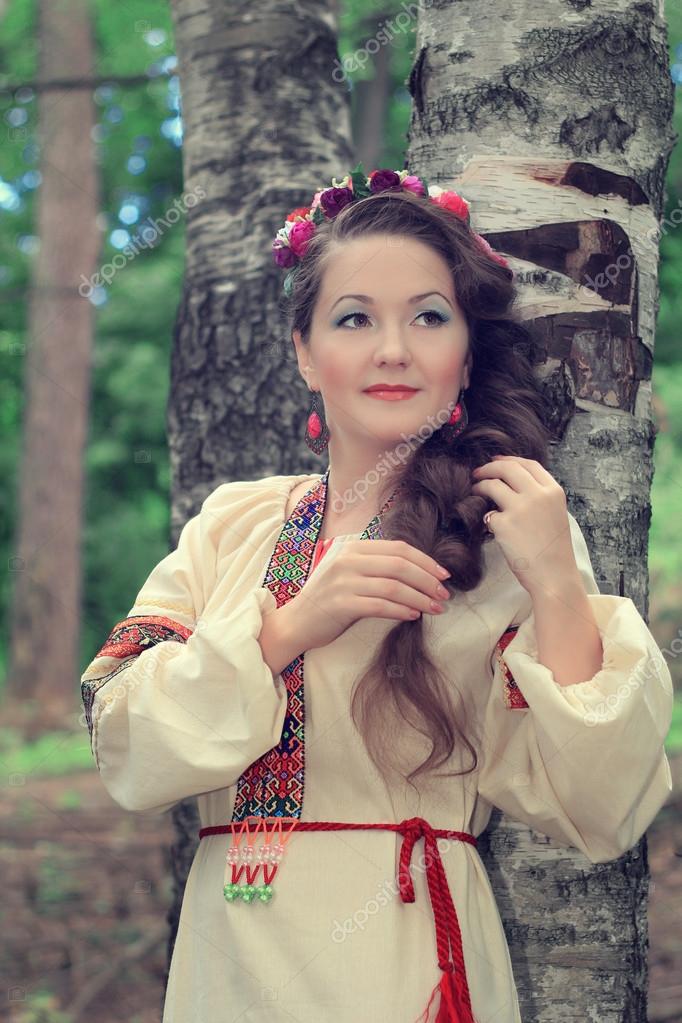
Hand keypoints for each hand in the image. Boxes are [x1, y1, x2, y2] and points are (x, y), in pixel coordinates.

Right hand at [286, 538, 451, 651]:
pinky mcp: (340, 604)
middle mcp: (347, 561)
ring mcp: (343, 582)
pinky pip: (380, 606)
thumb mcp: (350, 573)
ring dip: (420, 598)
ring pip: (394, 586)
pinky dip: (401, 610)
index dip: (425, 561)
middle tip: (444, 594)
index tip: (444, 574)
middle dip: (427, 580)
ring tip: (436, 608)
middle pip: (400, 565)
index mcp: (353, 548)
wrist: (296, 622)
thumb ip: (376, 566)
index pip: (398, 549)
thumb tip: (420, 572)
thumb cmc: (329, 599)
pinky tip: (413, 616)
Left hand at [470, 454, 580, 595]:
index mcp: (554, 491)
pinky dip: (485, 516)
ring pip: (492, 485)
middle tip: (477, 473)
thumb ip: (539, 497)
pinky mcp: (504, 524)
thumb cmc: (554, 551)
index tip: (496, 461)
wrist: (554, 576)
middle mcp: (538, 495)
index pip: (529, 464)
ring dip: (480, 485)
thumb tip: (513, 484)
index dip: (509, 460)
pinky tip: (486, 522)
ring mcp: (520, 508)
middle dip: (489, 467)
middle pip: (508, 468)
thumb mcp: (555, 515)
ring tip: (474, 491)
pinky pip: (488, 513)